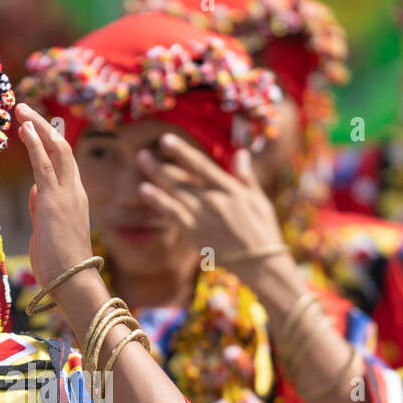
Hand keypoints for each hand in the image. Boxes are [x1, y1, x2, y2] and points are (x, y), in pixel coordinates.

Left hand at [14, 102, 95, 289]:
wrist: (72, 284)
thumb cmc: (60, 266)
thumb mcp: (46, 232)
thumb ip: (41, 210)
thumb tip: (34, 192)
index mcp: (76, 199)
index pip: (64, 163)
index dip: (49, 142)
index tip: (33, 128)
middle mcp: (75, 192)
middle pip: (62, 148)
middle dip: (43, 126)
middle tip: (25, 110)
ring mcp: (66, 195)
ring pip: (56, 149)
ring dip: (37, 126)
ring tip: (21, 109)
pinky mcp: (53, 201)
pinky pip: (44, 165)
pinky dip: (35, 143)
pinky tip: (24, 128)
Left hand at [134, 133, 284, 267]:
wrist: (260, 261)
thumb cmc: (262, 229)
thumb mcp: (258, 199)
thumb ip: (246, 176)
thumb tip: (240, 152)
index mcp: (230, 189)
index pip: (202, 166)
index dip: (182, 152)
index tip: (166, 140)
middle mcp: (213, 200)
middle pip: (182, 178)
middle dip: (161, 164)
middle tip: (142, 152)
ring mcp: (202, 216)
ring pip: (174, 192)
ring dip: (155, 176)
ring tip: (141, 162)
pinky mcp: (195, 232)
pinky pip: (173, 213)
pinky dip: (158, 201)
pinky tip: (144, 190)